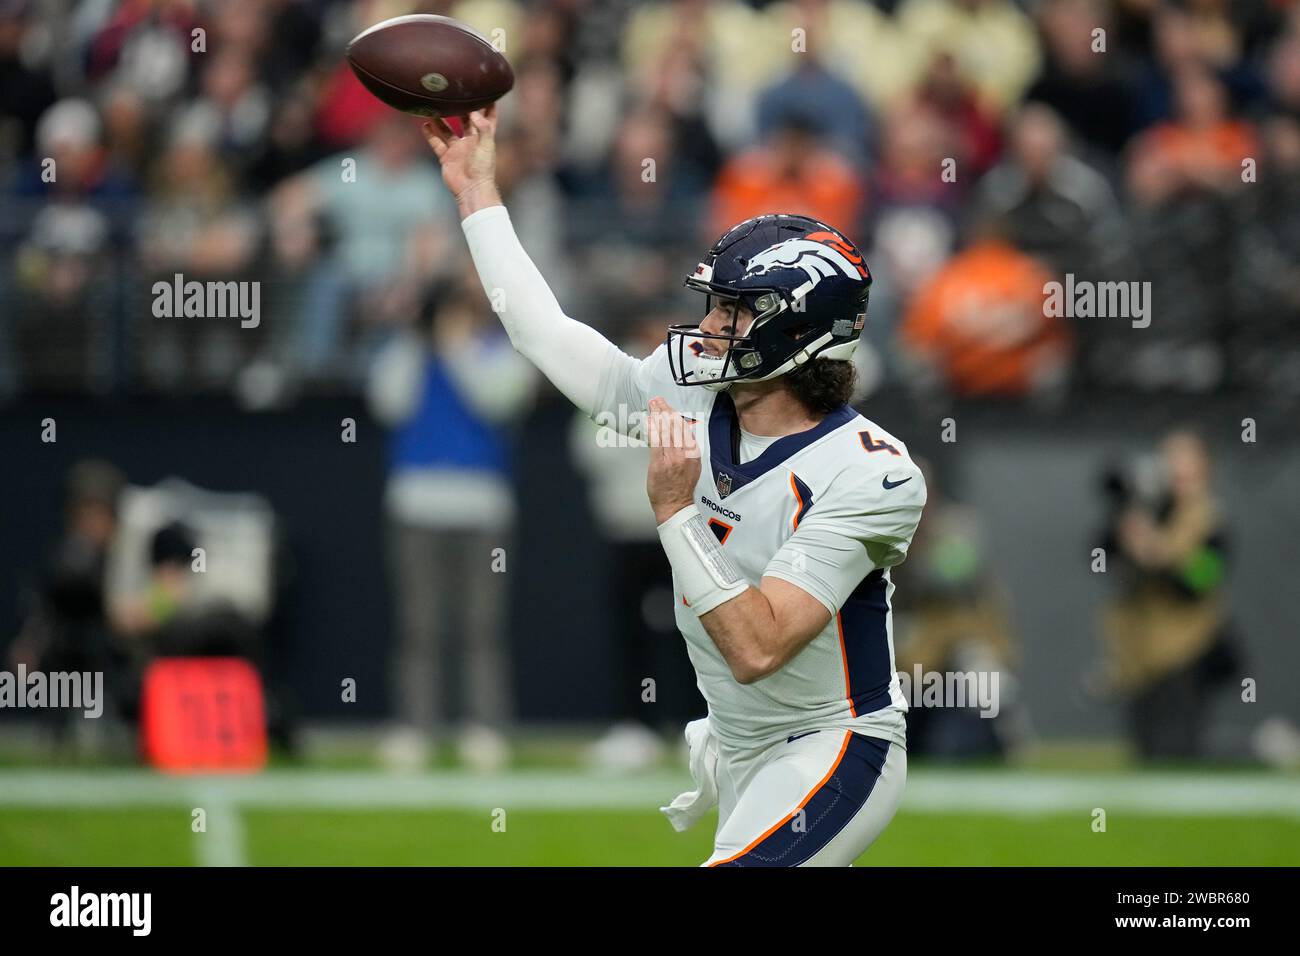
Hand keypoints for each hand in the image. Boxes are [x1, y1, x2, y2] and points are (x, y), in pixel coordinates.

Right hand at [421, 104, 501, 214]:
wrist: (471, 190)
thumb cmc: (483, 169)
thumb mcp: (486, 146)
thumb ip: (483, 128)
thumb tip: (474, 112)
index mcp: (483, 138)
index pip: (488, 118)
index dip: (488, 106)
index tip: (485, 90)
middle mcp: (470, 141)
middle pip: (464, 120)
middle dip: (459, 108)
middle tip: (451, 94)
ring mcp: (457, 149)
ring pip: (446, 130)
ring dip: (440, 120)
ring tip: (432, 107)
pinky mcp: (447, 157)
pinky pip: (437, 143)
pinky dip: (430, 134)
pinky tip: (425, 124)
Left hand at [646, 397, 701, 523]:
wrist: (676, 505)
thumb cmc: (681, 487)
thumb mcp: (691, 465)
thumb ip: (686, 449)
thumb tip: (679, 433)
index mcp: (693, 453)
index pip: (685, 428)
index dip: (675, 415)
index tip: (668, 407)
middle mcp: (684, 454)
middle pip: (675, 427)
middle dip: (665, 410)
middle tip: (658, 400)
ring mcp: (672, 458)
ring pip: (666, 432)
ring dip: (658, 415)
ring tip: (652, 405)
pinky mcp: (660, 463)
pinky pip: (656, 442)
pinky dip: (653, 429)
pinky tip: (649, 420)